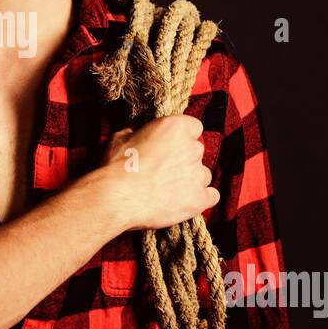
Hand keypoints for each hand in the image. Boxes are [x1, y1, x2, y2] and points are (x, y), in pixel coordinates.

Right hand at [95, 115, 219, 230]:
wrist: (116, 197)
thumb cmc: (116, 166)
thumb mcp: (121, 137)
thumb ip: (138, 132)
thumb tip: (137, 132)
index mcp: (175, 127)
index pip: (194, 128)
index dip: (182, 138)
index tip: (171, 147)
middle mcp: (192, 148)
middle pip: (197, 152)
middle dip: (185, 160)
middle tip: (165, 171)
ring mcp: (198, 174)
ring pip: (203, 175)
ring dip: (191, 180)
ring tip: (170, 190)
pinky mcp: (199, 198)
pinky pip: (211, 196)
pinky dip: (201, 198)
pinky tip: (185, 201)